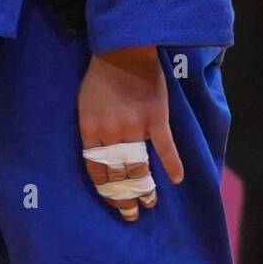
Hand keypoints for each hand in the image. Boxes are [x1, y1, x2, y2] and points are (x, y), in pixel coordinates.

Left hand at [78, 45, 182, 221]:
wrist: (122, 50)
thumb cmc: (100, 76)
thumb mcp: (85, 104)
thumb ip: (92, 130)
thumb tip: (99, 154)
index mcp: (90, 130)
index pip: (96, 171)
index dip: (106, 191)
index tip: (113, 202)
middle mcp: (111, 134)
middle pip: (117, 175)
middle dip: (124, 198)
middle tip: (130, 214)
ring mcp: (134, 128)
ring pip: (140, 167)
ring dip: (145, 189)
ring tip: (149, 203)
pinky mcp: (156, 119)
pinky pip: (166, 148)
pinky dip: (173, 165)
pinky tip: (177, 180)